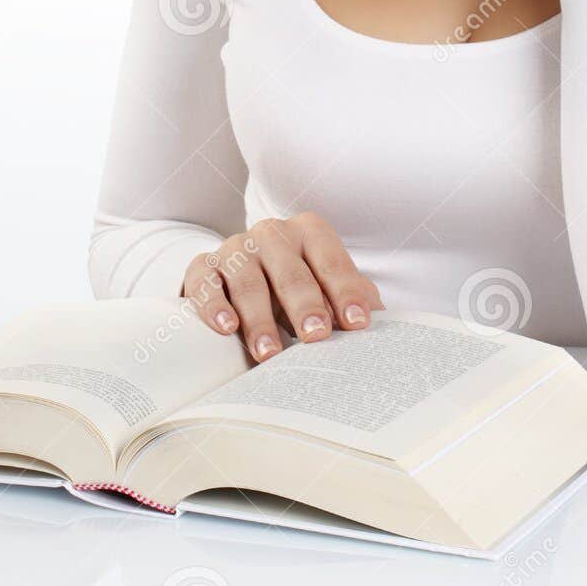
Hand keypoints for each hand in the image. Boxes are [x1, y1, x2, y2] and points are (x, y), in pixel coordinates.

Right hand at [182, 212, 385, 363]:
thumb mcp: (326, 287)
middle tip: (316, 337)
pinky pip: (205, 282)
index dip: (345, 292)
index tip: (357, 324)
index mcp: (309, 232)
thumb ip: (353, 299)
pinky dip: (214, 305)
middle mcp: (272, 233)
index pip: (331, 261)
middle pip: (290, 270)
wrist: (242, 273)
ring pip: (246, 280)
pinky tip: (226, 328)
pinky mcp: (203, 265)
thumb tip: (383, 325)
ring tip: (269, 353)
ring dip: (259, 318)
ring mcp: (235, 248)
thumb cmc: (297, 285)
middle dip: (304, 305)